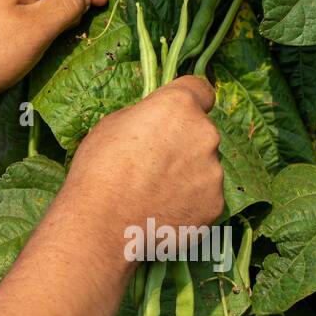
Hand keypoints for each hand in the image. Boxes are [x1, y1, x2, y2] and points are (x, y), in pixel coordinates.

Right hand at [61, 76, 224, 244]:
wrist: (103, 225)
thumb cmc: (99, 170)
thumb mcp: (113, 124)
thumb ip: (146, 117)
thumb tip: (156, 124)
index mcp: (180, 106)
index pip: (201, 90)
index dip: (188, 102)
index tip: (176, 116)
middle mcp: (206, 134)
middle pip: (201, 132)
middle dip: (184, 143)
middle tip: (155, 165)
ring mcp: (214, 172)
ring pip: (205, 167)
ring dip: (188, 175)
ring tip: (156, 194)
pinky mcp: (216, 204)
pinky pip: (205, 197)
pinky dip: (190, 203)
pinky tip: (164, 212)